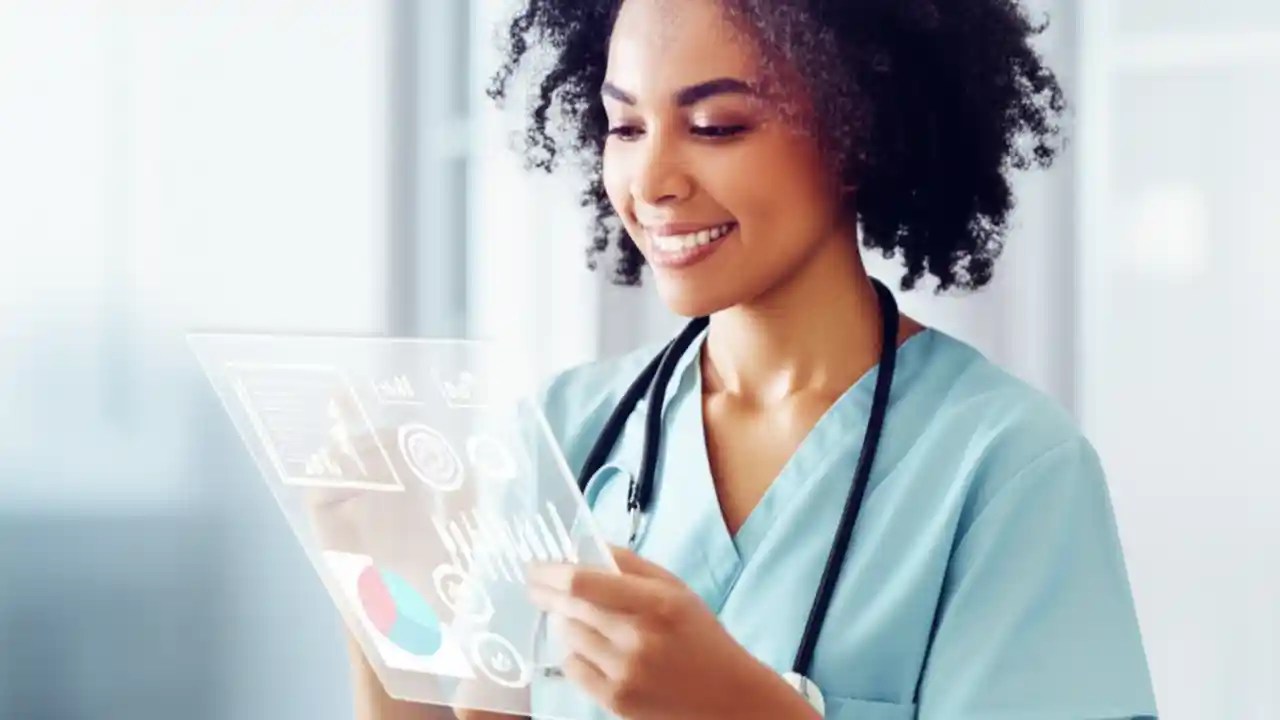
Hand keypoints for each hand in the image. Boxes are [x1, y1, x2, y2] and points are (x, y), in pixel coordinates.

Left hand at [526, 547, 819, 719]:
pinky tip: (590, 647)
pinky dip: (574, 653)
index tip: (534, 566)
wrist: (727, 697)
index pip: (584, 583)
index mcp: (656, 603)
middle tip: (536, 586)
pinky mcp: (616, 701)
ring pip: (568, 636)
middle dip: (546, 594)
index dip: (551, 572)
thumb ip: (630, 565)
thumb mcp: (675, 590)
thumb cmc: (699, 635)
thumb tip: (582, 546)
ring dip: (566, 622)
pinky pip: (572, 667)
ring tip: (579, 618)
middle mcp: (638, 638)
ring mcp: (625, 673)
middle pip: (570, 608)